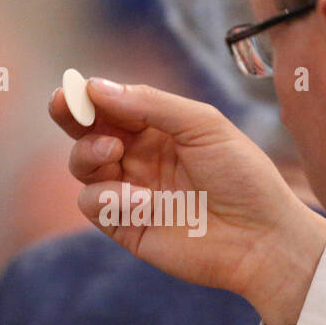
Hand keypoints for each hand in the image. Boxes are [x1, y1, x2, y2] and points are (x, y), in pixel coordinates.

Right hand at [49, 77, 325, 324]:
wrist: (261, 237)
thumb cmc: (242, 176)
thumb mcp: (203, 125)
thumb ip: (151, 104)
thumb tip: (96, 87)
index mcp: (159, 129)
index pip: (114, 105)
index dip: (91, 95)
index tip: (75, 87)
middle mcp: (140, 158)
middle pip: (88, 132)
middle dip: (71, 116)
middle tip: (63, 105)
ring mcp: (131, 192)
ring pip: (83, 165)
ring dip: (87, 153)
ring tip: (112, 151)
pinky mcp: (126, 226)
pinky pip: (93, 204)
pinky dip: (106, 197)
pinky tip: (140, 201)